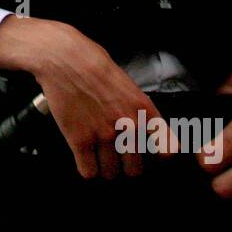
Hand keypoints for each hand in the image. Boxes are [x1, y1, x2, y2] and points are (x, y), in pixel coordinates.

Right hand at [0, 15, 176, 179]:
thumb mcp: (128, 85)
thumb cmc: (94, 64)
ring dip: (105, 169)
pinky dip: (87, 168)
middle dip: (125, 166)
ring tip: (99, 159)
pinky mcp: (80, 140)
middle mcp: (129, 127)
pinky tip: (85, 159)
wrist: (65, 59)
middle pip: (135, 169)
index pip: (166, 150)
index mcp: (144, 110)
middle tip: (117, 158)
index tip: (151, 157)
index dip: (158, 157)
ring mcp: (104, 135)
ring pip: (110, 173)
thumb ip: (137, 109)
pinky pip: (88, 171)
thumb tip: (142, 130)